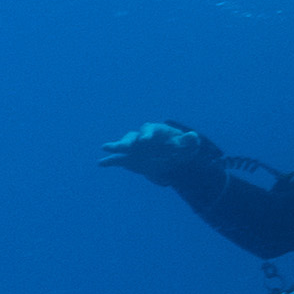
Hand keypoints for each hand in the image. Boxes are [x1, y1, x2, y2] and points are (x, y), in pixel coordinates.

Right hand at [101, 120, 221, 185]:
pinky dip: (109, 161)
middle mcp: (142, 138)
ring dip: (115, 146)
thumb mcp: (189, 146)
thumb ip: (191, 141)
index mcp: (155, 132)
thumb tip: (193, 136)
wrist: (171, 157)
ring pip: (123, 145)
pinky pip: (117, 159)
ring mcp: (134, 148)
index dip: (147, 134)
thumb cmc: (180, 148)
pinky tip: (100, 163)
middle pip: (133, 136)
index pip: (149, 129)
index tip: (145, 140)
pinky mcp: (128, 158)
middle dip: (128, 140)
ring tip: (105, 148)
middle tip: (124, 146)